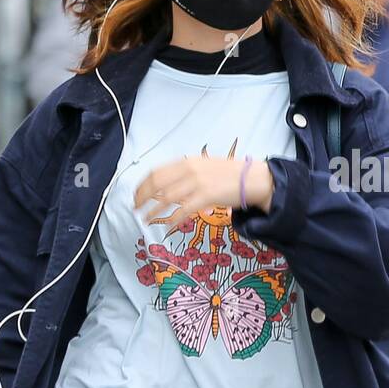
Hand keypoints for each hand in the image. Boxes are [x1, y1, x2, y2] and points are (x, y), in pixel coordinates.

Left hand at [133, 156, 273, 229]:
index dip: (142, 185)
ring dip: (153, 211)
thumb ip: (186, 173)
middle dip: (142, 197)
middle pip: (157, 184)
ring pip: (166, 198)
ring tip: (146, 219)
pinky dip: (172, 219)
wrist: (253, 178)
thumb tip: (168, 185)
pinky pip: (183, 210)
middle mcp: (190, 170)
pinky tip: (167, 226)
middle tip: (136, 208)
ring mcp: (198, 183)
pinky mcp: (207, 197)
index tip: (136, 195)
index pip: (156, 172)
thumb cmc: (230, 174)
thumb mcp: (205, 166)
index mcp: (187, 161)